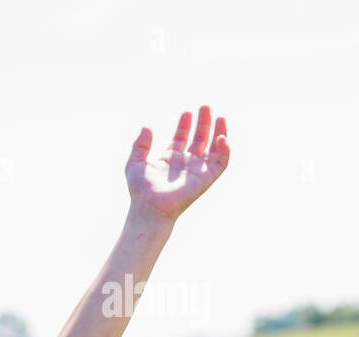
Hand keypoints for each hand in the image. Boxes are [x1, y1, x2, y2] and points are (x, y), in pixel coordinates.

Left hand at [126, 105, 229, 221]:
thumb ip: (140, 145)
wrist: (149, 207)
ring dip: (219, 132)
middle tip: (205, 106)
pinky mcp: (206, 178)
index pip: (182, 137)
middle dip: (203, 122)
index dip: (185, 124)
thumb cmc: (140, 190)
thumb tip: (146, 126)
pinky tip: (221, 137)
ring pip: (214, 148)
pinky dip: (225, 150)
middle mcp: (185, 163)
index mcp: (170, 159)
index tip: (187, 112)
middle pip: (199, 138)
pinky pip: (221, 163)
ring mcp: (197, 170)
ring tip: (220, 116)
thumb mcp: (135, 163)